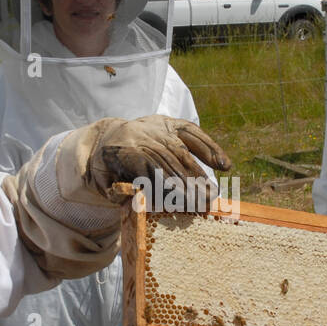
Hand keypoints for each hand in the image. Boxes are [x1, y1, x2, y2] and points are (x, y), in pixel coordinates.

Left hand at [87, 116, 230, 201]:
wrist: (107, 139)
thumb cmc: (107, 170)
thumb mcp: (102, 183)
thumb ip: (116, 192)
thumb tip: (135, 197)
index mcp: (122, 148)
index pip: (148, 166)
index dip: (167, 183)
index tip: (183, 202)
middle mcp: (142, 134)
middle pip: (169, 159)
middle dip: (188, 182)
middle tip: (205, 203)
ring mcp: (158, 127)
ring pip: (183, 149)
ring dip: (200, 173)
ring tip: (214, 193)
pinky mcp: (171, 123)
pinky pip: (193, 133)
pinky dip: (210, 148)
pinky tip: (224, 164)